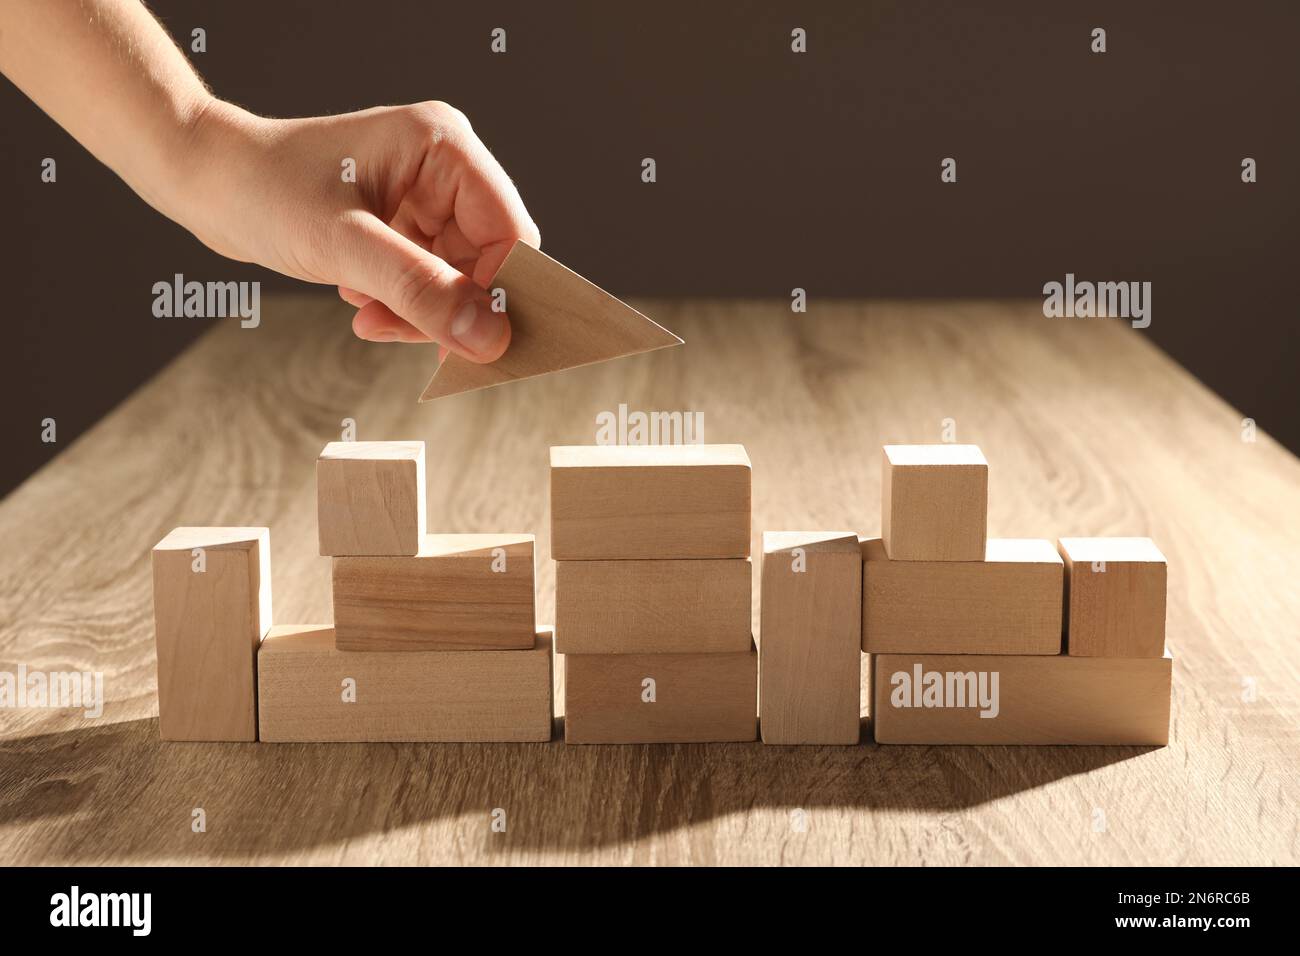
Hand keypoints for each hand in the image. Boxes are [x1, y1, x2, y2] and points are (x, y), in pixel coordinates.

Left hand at [181, 99, 537, 360]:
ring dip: (421, 312)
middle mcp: (445, 167)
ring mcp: (427, 196)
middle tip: (407, 339)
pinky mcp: (407, 222)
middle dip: (451, 308)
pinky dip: (403, 305)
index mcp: (444, 147)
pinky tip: (361, 302)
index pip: (512, 233)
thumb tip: (489, 339)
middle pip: (490, 261)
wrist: (205, 184)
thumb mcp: (344, 248)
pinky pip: (431, 280)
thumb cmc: (263, 191)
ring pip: (461, 279)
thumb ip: (421, 291)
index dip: (503, 295)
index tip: (477, 347)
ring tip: (370, 320)